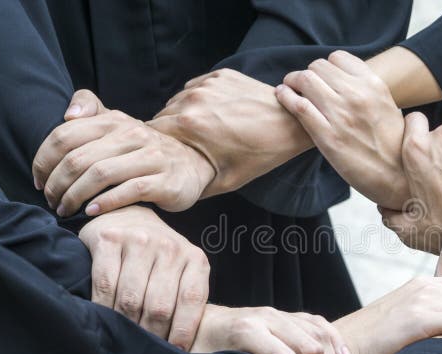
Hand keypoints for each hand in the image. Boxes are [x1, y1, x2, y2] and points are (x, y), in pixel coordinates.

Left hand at [33, 90, 214, 216]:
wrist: (193, 162)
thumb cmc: (145, 150)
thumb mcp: (120, 125)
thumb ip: (92, 111)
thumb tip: (67, 114)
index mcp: (115, 121)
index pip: (65, 136)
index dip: (43, 160)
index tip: (39, 181)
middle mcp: (133, 135)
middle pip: (79, 159)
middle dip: (57, 184)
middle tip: (51, 201)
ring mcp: (152, 158)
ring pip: (100, 175)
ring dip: (75, 196)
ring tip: (66, 210)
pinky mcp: (165, 181)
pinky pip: (129, 191)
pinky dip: (105, 203)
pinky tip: (91, 212)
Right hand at [79, 205, 209, 349]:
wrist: (128, 216)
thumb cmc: (157, 255)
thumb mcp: (182, 271)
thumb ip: (183, 299)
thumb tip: (181, 346)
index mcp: (194, 258)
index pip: (191, 300)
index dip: (182, 330)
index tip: (175, 351)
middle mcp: (169, 247)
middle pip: (159, 305)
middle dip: (151, 333)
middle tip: (143, 347)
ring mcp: (139, 240)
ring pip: (131, 299)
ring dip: (126, 325)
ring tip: (124, 336)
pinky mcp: (109, 240)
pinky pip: (105, 285)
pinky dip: (103, 308)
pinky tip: (104, 317)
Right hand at [148, 69, 312, 194]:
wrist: (290, 124)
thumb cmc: (260, 154)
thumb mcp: (225, 181)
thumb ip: (192, 185)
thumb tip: (171, 192)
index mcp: (188, 125)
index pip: (151, 134)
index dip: (156, 146)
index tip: (165, 155)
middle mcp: (191, 99)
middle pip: (163, 116)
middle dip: (171, 131)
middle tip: (187, 145)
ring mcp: (206, 84)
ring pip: (179, 100)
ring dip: (185, 114)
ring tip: (206, 129)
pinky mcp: (219, 74)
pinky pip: (197, 87)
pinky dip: (201, 100)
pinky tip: (219, 113)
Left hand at [275, 51, 408, 208]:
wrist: (400, 177)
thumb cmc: (394, 145)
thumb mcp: (387, 107)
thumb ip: (367, 90)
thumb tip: (347, 79)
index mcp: (373, 85)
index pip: (337, 58)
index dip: (326, 67)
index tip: (322, 78)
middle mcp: (357, 95)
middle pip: (317, 67)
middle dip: (307, 74)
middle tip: (302, 85)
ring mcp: (341, 115)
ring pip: (305, 80)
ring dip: (293, 82)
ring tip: (290, 89)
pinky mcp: (327, 137)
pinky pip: (299, 106)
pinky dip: (286, 97)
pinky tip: (283, 96)